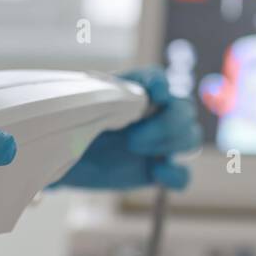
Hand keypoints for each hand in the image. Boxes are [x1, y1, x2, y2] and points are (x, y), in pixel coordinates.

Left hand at [54, 67, 201, 190]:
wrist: (65, 159)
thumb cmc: (72, 129)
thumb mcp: (80, 115)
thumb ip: (101, 107)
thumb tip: (114, 110)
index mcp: (133, 91)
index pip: (156, 79)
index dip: (161, 84)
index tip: (157, 95)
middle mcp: (152, 114)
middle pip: (184, 109)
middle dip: (167, 124)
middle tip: (132, 140)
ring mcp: (158, 143)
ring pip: (190, 138)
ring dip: (172, 144)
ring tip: (136, 150)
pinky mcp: (156, 169)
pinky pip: (182, 174)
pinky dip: (176, 176)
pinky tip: (157, 174)